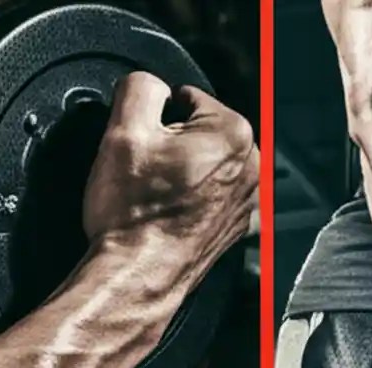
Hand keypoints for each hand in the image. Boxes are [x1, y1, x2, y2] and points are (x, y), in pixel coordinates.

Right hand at [83, 72, 258, 291]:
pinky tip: (168, 216)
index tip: (143, 147)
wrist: (137, 277)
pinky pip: (209, 197)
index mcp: (232, 134)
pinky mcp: (235, 228)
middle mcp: (250, 167)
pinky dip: (190, 202)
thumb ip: (139, 87)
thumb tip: (150, 86)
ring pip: (203, 165)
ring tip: (155, 199)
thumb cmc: (133, 217)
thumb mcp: (121, 131)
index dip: (155, 119)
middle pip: (199, 132)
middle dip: (171, 146)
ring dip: (179, 174)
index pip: (186, 98)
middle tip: (146, 176)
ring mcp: (246, 201)